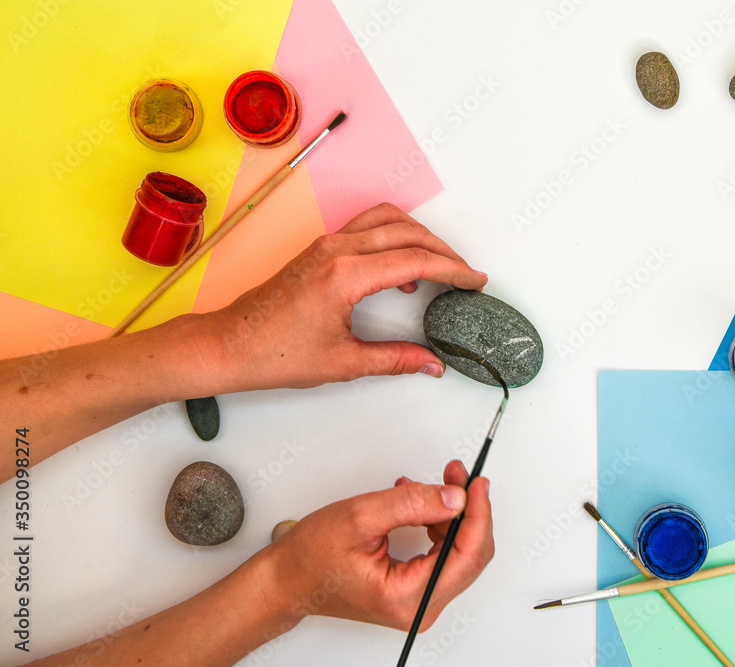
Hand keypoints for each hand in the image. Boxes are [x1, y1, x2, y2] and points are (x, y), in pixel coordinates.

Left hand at [203, 203, 487, 391]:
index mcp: (345, 274)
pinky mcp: (320, 249)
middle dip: (444, 250)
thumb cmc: (274, 352)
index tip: (475, 281)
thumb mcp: (344, 362)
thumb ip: (395, 360)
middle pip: (407, 232)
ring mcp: (326, 244)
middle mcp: (336, 249)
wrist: (230, 345)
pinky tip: (401, 269)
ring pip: (387, 221)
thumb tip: (431, 362)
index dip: (453, 270)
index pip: (415, 260)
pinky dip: (395, 238)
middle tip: (465, 274)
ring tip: (440, 265)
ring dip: (419, 236)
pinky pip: (368, 228)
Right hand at [265, 460, 493, 630]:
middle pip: (469, 555)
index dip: (478, 515)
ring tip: (440, 484)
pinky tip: (424, 504)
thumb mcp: (361, 517)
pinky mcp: (415, 591)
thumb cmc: (311, 558)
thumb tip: (454, 497)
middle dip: (467, 510)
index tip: (476, 484)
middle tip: (459, 477)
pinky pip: (442, 556)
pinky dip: (439, 525)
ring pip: (459, 553)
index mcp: (406, 597)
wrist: (288, 580)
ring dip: (454, 514)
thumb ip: (412, 504)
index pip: (465, 556)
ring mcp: (419, 602)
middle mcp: (419, 607)